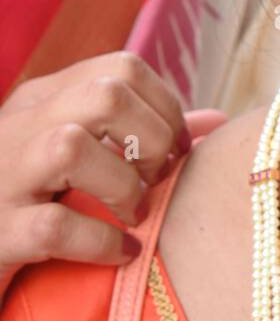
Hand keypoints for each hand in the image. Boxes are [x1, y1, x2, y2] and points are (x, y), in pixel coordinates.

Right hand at [0, 54, 225, 304]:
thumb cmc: (25, 199)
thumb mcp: (73, 155)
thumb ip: (140, 135)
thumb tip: (217, 123)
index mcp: (42, 99)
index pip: (122, 68)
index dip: (166, 107)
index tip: (176, 151)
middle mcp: (20, 125)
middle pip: (104, 94)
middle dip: (151, 138)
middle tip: (155, 179)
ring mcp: (3, 176)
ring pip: (71, 146)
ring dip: (122, 184)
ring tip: (133, 213)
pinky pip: (54, 225)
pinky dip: (100, 241)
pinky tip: (119, 253)